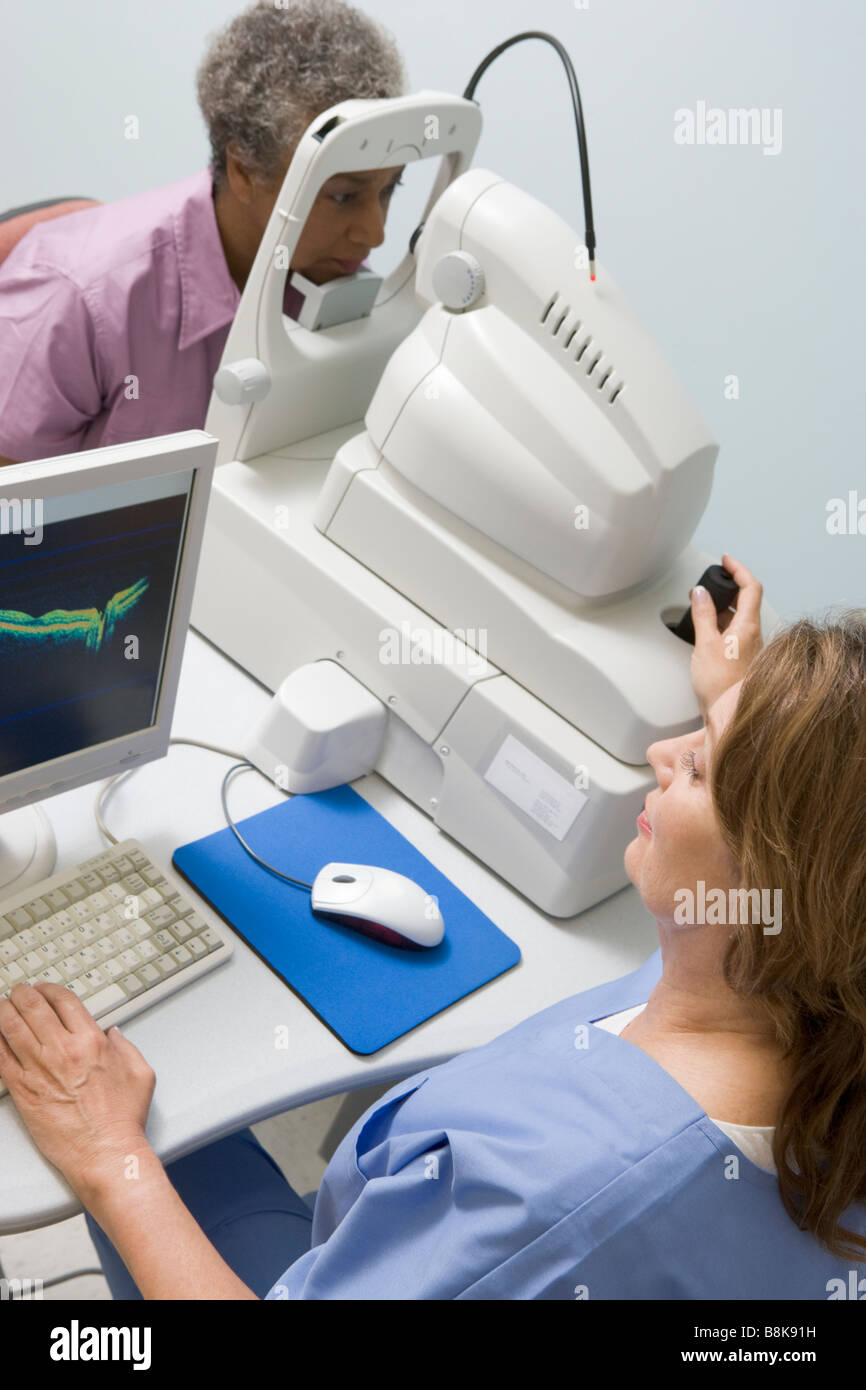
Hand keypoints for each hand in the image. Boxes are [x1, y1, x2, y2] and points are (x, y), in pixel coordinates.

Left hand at [0, 982, 155, 1194]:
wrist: (104, 1152)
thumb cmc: (122, 1119)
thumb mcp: (140, 1073)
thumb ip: (127, 1046)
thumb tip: (114, 1034)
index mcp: (91, 1041)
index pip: (63, 1000)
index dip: (50, 989)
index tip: (44, 989)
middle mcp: (63, 1051)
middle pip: (33, 1007)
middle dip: (22, 994)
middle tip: (18, 993)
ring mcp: (40, 1070)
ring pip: (11, 1027)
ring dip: (3, 1012)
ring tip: (1, 1007)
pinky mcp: (23, 1091)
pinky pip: (0, 1059)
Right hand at [690, 552, 763, 714]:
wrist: (729, 716)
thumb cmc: (721, 686)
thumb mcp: (705, 645)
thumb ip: (703, 616)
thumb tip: (701, 594)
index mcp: (748, 626)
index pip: (751, 586)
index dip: (739, 569)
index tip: (726, 560)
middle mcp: (754, 635)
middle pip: (747, 600)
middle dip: (729, 587)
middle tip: (712, 583)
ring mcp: (751, 648)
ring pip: (740, 617)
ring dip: (724, 607)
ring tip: (704, 606)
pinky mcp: (744, 660)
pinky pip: (736, 633)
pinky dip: (722, 624)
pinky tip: (708, 632)